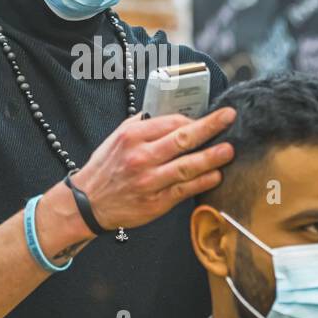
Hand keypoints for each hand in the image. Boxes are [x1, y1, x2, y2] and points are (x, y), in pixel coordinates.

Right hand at [69, 107, 236, 230]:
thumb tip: (169, 115)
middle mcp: (141, 157)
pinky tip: (216, 175)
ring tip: (229, 149)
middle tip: (229, 118)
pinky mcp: (156, 202)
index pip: (171, 122)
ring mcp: (149, 181)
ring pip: (187, 167)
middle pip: (183, 139)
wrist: (88, 203)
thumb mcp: (116, 138)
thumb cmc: (104, 169)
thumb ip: (141, 125)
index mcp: (132, 137)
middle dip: (209, 127)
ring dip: (212, 157)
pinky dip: (202, 182)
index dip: (194, 119)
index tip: (208, 118)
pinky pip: (184, 190)